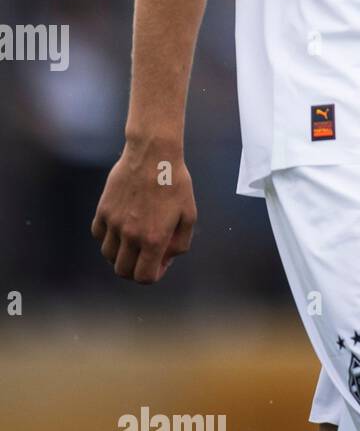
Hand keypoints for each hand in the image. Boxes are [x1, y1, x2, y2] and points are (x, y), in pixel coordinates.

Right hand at [92, 139, 196, 284]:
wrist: (154, 154)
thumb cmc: (175, 183)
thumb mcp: (189, 214)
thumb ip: (180, 243)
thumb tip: (165, 260)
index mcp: (154, 238)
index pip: (144, 277)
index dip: (153, 275)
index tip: (159, 264)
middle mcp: (130, 234)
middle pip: (122, 271)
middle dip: (135, 268)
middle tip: (146, 255)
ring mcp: (113, 223)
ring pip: (108, 255)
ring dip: (121, 254)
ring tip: (135, 239)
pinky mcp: (103, 210)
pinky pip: (99, 236)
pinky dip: (108, 237)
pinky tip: (122, 227)